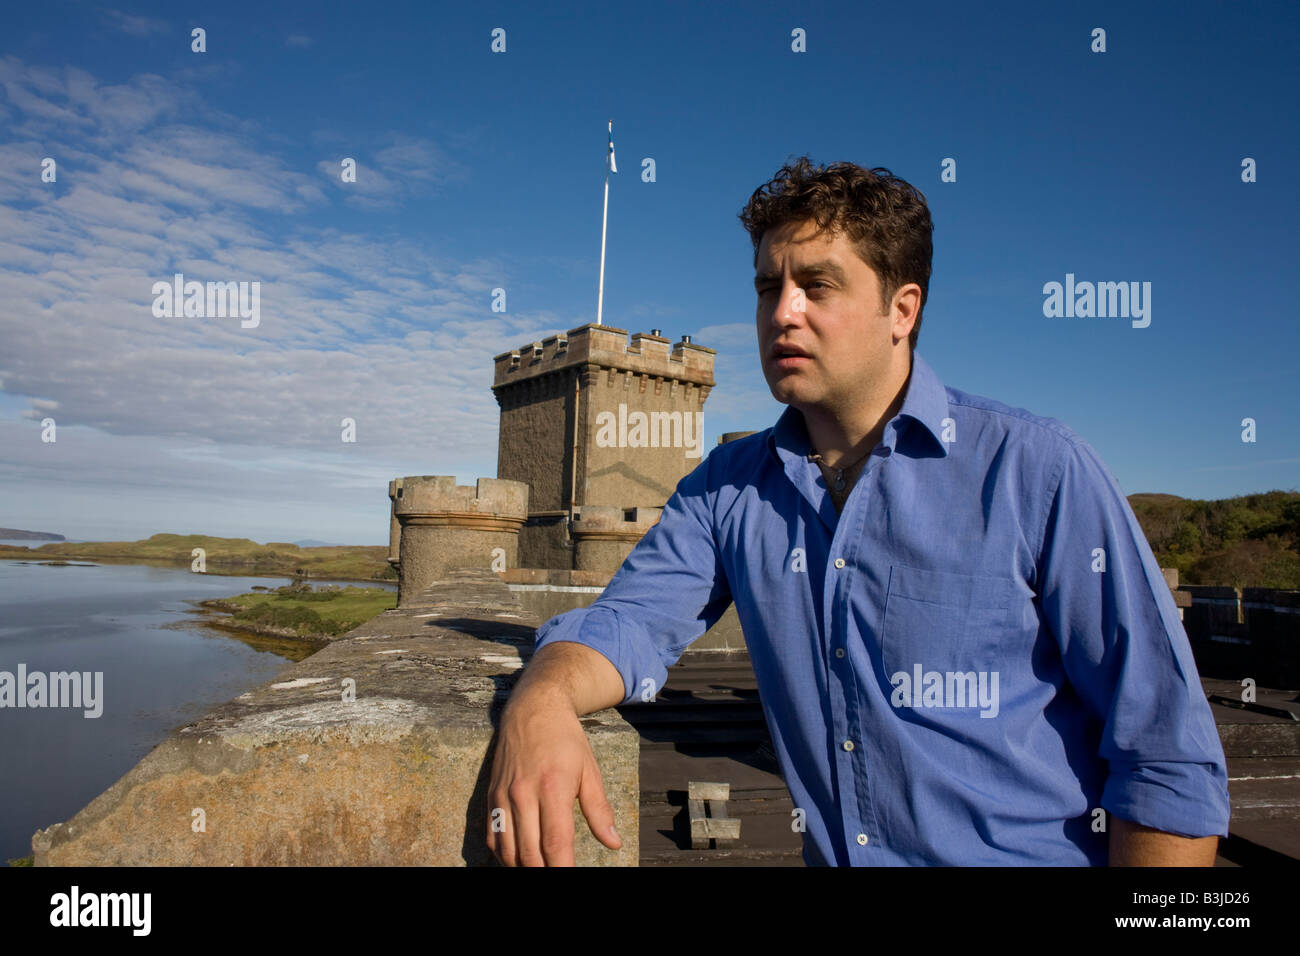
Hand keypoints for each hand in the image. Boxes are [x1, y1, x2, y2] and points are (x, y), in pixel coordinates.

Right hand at [486, 688, 623, 865]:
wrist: (532, 708)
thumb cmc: (565, 739)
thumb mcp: (589, 769)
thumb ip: (599, 809)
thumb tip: (613, 842)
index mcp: (553, 787)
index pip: (555, 842)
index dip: (562, 869)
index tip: (569, 878)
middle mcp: (524, 794)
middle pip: (529, 852)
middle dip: (544, 873)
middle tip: (557, 875)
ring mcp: (503, 795)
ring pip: (507, 849)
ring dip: (523, 867)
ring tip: (540, 869)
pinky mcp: (491, 795)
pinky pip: (492, 836)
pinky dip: (503, 855)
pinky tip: (518, 859)